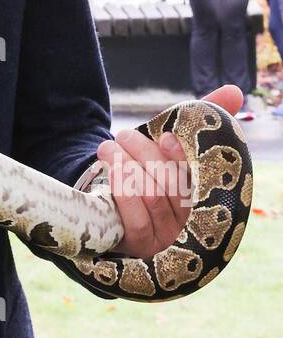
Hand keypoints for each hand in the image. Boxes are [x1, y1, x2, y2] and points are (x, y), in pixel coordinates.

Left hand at [95, 85, 242, 258]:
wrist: (104, 199)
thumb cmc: (145, 167)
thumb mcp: (168, 144)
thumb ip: (200, 117)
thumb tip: (234, 91)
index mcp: (198, 195)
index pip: (195, 177)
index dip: (180, 157)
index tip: (164, 136)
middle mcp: (185, 220)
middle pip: (170, 185)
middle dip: (145, 154)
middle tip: (123, 135)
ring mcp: (163, 237)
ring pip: (151, 197)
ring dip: (127, 167)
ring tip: (108, 148)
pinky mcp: (138, 246)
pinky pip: (135, 219)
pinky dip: (122, 189)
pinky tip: (110, 170)